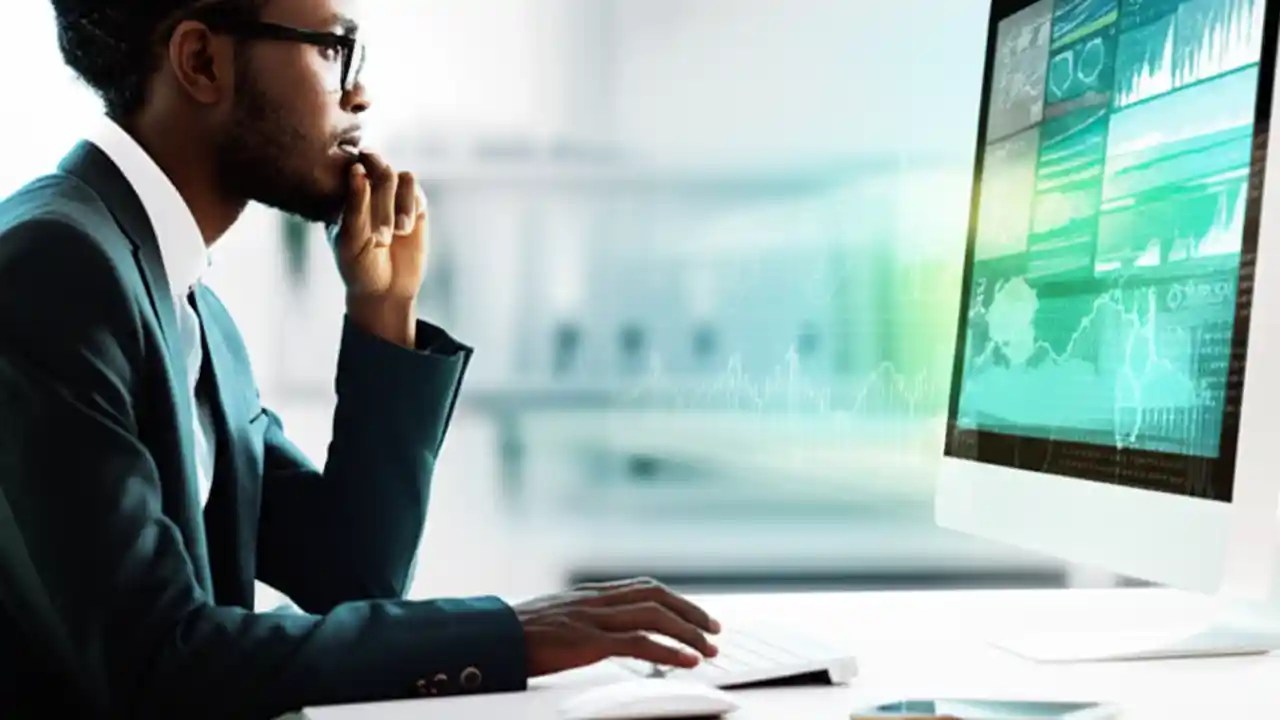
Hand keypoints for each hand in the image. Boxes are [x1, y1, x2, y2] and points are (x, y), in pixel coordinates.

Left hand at [331, 152, 426, 346]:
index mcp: (343, 193)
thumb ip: (355, 204)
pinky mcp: (415, 205)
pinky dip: (412, 210)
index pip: (352, 164)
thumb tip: (358, 169)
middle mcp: (369, 188)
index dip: (361, 168)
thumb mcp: (351, 239)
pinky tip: (404, 232)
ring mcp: (393, 196)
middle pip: (381, 169)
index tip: (363, 183)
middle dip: (384, 202)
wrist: (386, 290)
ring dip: (401, 206)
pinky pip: (417, 193)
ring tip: (397, 234)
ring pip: (403, 177)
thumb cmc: (358, 266)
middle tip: (382, 238)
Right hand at [515, 577, 721, 677]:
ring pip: (654, 616)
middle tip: (715, 632)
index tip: (696, 615)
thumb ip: (583, 619)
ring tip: (709, 650)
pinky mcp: (588, 641)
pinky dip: (669, 652)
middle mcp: (596, 600)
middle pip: (657, 597)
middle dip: (691, 613)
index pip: (644, 587)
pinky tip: (687, 662)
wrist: (489, 637)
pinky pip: (638, 643)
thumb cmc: (517, 634)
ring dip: (688, 633)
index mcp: (591, 594)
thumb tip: (605, 632)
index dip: (675, 599)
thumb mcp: (556, 617)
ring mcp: (593, 618)